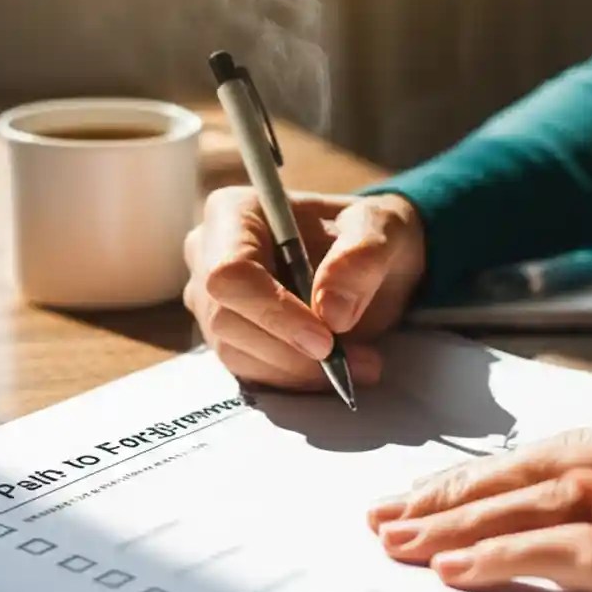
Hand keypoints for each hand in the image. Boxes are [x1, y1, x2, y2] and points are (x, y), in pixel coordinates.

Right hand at [183, 187, 424, 389]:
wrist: (368, 262)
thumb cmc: (367, 234)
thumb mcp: (383, 228)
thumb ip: (363, 256)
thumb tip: (331, 310)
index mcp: (234, 212)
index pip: (230, 272)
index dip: (273, 311)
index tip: (325, 339)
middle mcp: (209, 254)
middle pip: (226, 319)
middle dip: (290, 350)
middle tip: (352, 360)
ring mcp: (211, 300)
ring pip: (235, 352)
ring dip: (297, 371)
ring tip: (357, 364)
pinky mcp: (227, 336)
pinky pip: (248, 370)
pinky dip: (293, 379)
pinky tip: (332, 371)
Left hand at [368, 428, 591, 591]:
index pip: (561, 449)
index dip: (490, 467)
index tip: (434, 487)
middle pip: (533, 468)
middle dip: (452, 491)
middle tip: (384, 512)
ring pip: (541, 502)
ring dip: (459, 521)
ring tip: (396, 539)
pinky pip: (582, 553)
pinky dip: (510, 555)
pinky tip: (458, 567)